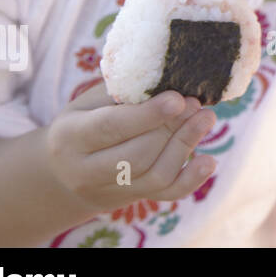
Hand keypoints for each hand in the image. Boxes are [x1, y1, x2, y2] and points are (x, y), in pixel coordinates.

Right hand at [43, 78, 218, 215]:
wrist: (66, 170)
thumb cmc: (87, 119)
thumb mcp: (93, 100)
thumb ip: (125, 91)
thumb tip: (171, 77)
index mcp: (70, 136)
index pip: (110, 128)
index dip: (147, 115)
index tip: (178, 99)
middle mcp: (85, 170)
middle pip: (136, 156)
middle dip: (172, 128)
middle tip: (195, 103)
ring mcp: (109, 190)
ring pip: (155, 176)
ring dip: (186, 145)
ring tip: (206, 117)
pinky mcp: (133, 199)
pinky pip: (165, 195)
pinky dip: (191, 180)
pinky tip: (209, 161)